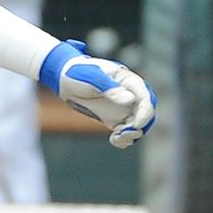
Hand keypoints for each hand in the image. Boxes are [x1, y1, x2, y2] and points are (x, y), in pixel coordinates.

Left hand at [41, 39, 156, 148]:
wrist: (65, 79)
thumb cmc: (79, 72)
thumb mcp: (92, 77)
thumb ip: (110, 88)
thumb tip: (129, 100)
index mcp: (128, 80)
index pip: (145, 97)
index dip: (145, 112)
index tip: (136, 125)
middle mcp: (130, 94)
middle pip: (147, 112)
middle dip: (141, 125)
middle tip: (124, 134)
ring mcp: (124, 107)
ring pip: (139, 124)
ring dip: (133, 135)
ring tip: (116, 138)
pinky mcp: (116, 118)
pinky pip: (127, 131)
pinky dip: (125, 139)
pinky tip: (114, 139)